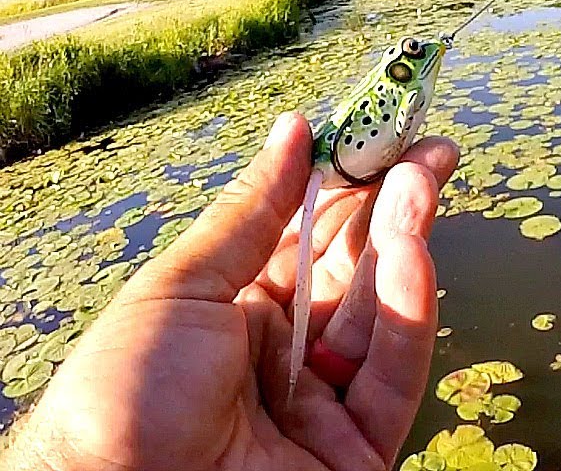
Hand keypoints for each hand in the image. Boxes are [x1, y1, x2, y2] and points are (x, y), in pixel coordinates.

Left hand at [1, 113, 458, 470]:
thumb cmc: (121, 398)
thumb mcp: (181, 288)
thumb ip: (251, 214)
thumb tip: (294, 130)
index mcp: (241, 315)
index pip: (310, 237)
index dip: (348, 184)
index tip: (383, 133)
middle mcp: (289, 356)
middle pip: (356, 269)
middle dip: (394, 205)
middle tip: (429, 149)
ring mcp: (327, 404)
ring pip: (384, 314)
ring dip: (406, 242)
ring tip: (422, 180)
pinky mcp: (359, 449)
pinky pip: (394, 374)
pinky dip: (409, 312)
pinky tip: (411, 252)